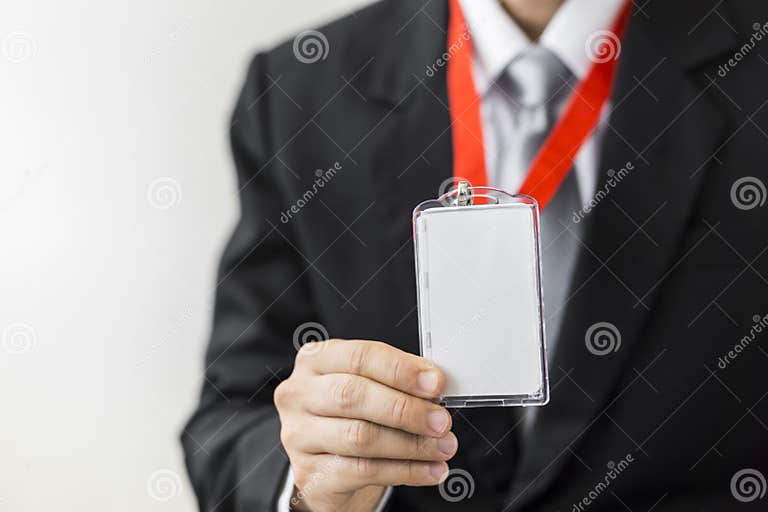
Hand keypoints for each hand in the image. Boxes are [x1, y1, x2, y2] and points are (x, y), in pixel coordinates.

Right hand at [274, 339, 455, 511]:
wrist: (326, 467)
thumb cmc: (351, 416)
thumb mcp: (368, 388)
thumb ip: (396, 382)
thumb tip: (435, 387)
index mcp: (315, 361)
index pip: (359, 357)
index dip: (401, 369)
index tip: (435, 383)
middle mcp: (299, 395)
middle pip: (354, 395)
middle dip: (406, 409)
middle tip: (441, 421)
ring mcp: (298, 436)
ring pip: (360, 437)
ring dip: (411, 444)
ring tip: (442, 447)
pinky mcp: (309, 474)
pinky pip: (364, 471)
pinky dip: (405, 471)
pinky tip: (430, 470)